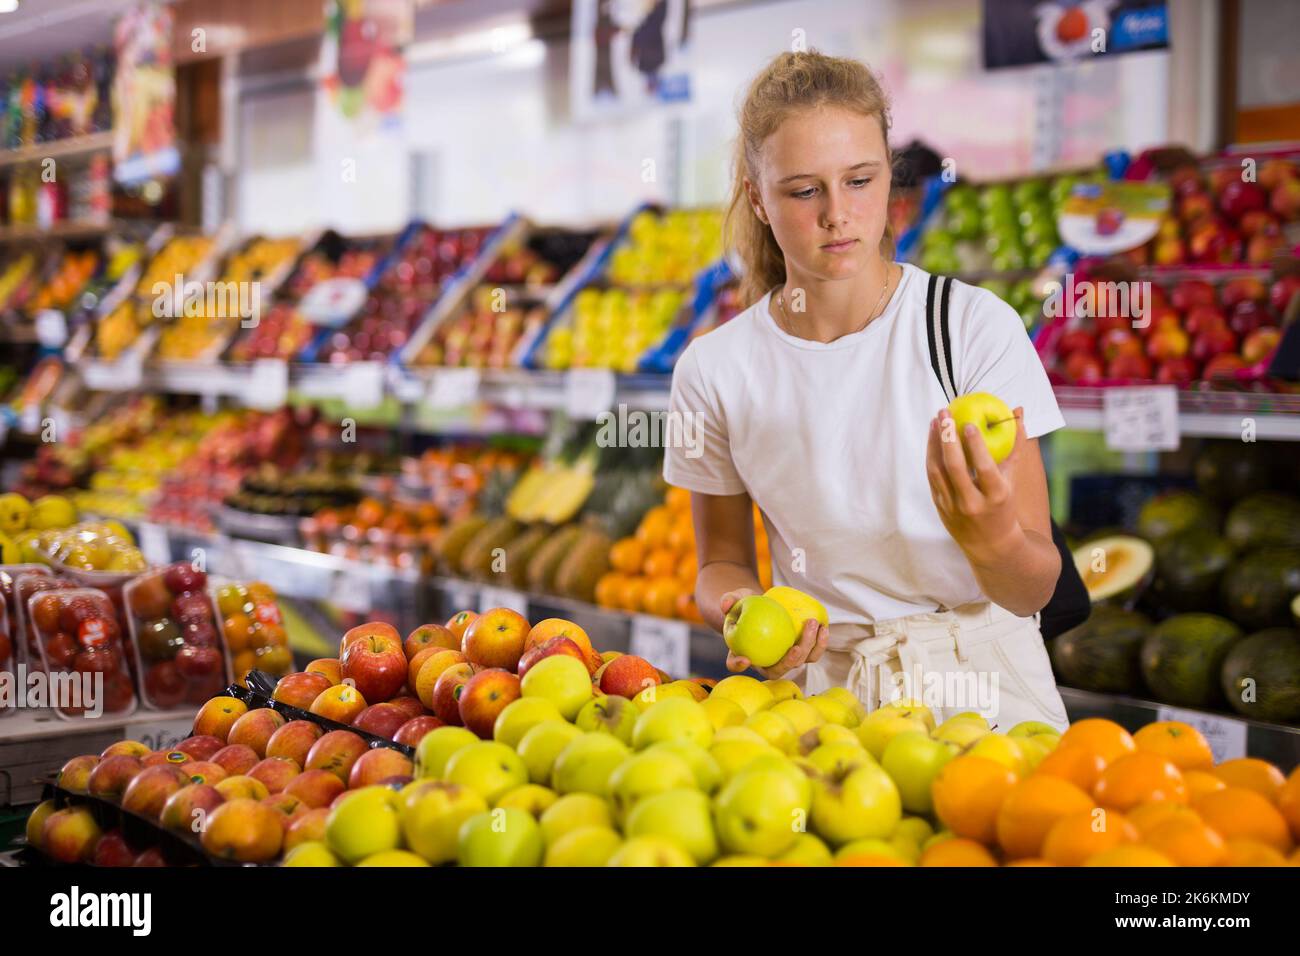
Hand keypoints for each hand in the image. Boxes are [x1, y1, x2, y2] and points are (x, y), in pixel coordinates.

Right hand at [723, 586, 828, 678]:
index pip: (735, 664)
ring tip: (813, 626)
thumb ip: (729, 600)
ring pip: (799, 662)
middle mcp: (765, 663)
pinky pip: (812, 652)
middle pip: (777, 671)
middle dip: (789, 662)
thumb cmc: (747, 604)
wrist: (764, 606)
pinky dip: (820, 642)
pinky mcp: (801, 651)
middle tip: (796, 646)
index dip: (739, 665)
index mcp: (743, 654)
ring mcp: (785, 659)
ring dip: (809, 649)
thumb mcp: (735, 599)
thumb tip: (725, 604)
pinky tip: (823, 627)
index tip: (745, 659)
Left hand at [925, 405, 1026, 562]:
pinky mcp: (940, 506)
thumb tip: (1018, 411)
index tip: (968, 423)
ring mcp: (953, 506)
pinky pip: (932, 477)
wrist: (991, 545)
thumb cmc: (1004, 505)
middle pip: (955, 467)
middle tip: (944, 413)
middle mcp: (972, 503)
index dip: (976, 445)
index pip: (984, 468)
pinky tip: (933, 439)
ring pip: (937, 470)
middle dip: (947, 438)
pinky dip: (931, 456)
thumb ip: (1015, 445)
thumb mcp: (1013, 480)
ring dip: (933, 443)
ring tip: (936, 420)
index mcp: (996, 496)